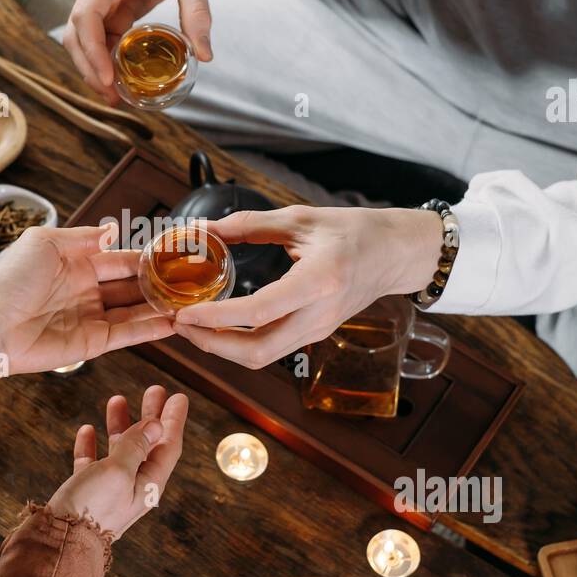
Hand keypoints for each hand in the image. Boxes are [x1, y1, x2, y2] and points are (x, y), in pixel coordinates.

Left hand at [0, 224, 172, 374]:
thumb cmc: (11, 281)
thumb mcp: (45, 243)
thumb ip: (83, 237)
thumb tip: (115, 230)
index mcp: (77, 263)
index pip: (120, 259)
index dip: (146, 258)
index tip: (172, 255)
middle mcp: (87, 290)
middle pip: (132, 285)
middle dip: (159, 283)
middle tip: (190, 280)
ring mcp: (92, 317)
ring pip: (136, 310)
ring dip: (161, 306)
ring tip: (189, 301)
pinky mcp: (93, 343)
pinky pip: (128, 334)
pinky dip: (151, 329)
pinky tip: (173, 322)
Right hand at [48, 385, 188, 537]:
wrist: (58, 543)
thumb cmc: (90, 509)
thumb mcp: (118, 471)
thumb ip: (136, 446)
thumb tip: (155, 425)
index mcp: (148, 483)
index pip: (168, 445)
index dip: (173, 420)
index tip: (178, 396)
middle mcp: (133, 487)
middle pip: (147, 445)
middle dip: (151, 417)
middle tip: (153, 391)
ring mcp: (109, 491)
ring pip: (120, 451)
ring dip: (121, 425)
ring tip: (117, 400)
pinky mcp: (85, 494)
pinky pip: (92, 464)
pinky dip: (91, 445)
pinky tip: (86, 430)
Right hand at [62, 0, 211, 103]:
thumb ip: (197, 10)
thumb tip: (205, 54)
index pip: (85, 16)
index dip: (92, 51)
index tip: (108, 78)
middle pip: (75, 32)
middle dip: (88, 67)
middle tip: (111, 97)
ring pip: (82, 37)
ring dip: (93, 67)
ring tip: (115, 96)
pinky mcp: (110, 5)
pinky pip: (100, 36)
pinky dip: (106, 59)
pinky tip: (120, 79)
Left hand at [172, 206, 441, 367]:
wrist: (396, 254)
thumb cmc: (355, 231)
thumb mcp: (300, 218)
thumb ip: (247, 226)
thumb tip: (201, 229)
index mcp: (319, 280)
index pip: (258, 311)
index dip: (216, 317)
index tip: (184, 312)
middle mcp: (319, 314)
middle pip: (256, 351)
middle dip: (211, 345)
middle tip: (179, 324)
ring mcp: (318, 330)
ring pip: (262, 357)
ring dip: (222, 349)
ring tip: (192, 326)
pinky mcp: (315, 335)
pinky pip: (271, 350)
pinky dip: (239, 344)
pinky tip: (219, 326)